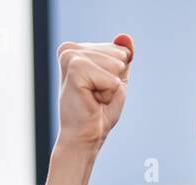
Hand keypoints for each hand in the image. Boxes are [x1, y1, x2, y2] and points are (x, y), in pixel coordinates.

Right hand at [55, 36, 132, 153]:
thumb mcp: (117, 80)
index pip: (119, 50)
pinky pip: (111, 78)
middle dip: (114, 80)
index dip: (117, 75)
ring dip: (110, 88)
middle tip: (96, 96)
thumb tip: (125, 37)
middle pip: (118, 54)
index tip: (98, 90)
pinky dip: (108, 93)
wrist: (84, 137)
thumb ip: (123, 57)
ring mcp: (70, 57)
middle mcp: (70, 49)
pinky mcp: (74, 68)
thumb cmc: (99, 113)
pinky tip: (91, 100)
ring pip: (116, 65)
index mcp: (78, 49)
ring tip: (93, 99)